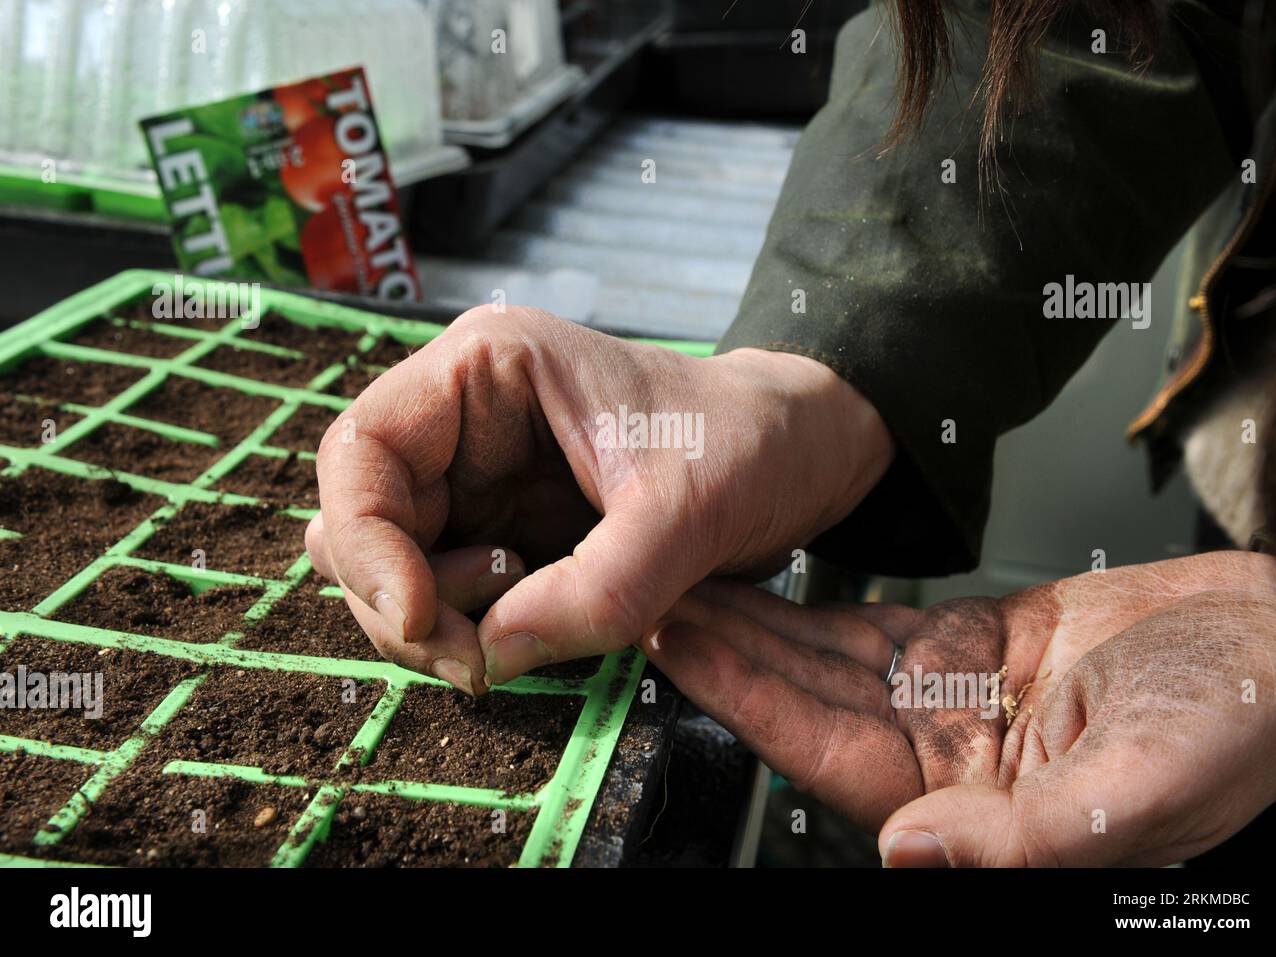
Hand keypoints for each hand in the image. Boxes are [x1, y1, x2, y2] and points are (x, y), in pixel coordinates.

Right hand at [307, 305, 892, 692]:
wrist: (799, 456)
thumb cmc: (752, 443)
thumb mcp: (689, 512)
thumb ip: (598, 590)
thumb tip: (489, 657)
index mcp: (488, 369)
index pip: (361, 450)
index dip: (368, 543)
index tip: (422, 620)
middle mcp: (464, 420)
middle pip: (363, 522)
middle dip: (403, 602)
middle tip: (480, 658)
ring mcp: (480, 479)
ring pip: (395, 568)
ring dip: (435, 624)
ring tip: (523, 632)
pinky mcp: (504, 530)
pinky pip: (448, 594)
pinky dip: (469, 633)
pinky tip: (532, 631)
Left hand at [643, 551, 1275, 865]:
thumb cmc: (1243, 727)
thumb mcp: (1145, 791)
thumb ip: (1026, 836)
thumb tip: (908, 851)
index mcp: (978, 809)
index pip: (829, 756)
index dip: (747, 699)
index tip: (677, 645)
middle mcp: (951, 760)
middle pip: (808, 701)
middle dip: (726, 650)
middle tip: (642, 594)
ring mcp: (957, 700)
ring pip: (829, 660)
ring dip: (756, 622)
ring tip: (680, 579)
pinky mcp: (975, 647)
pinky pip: (876, 627)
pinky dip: (816, 605)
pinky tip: (767, 586)